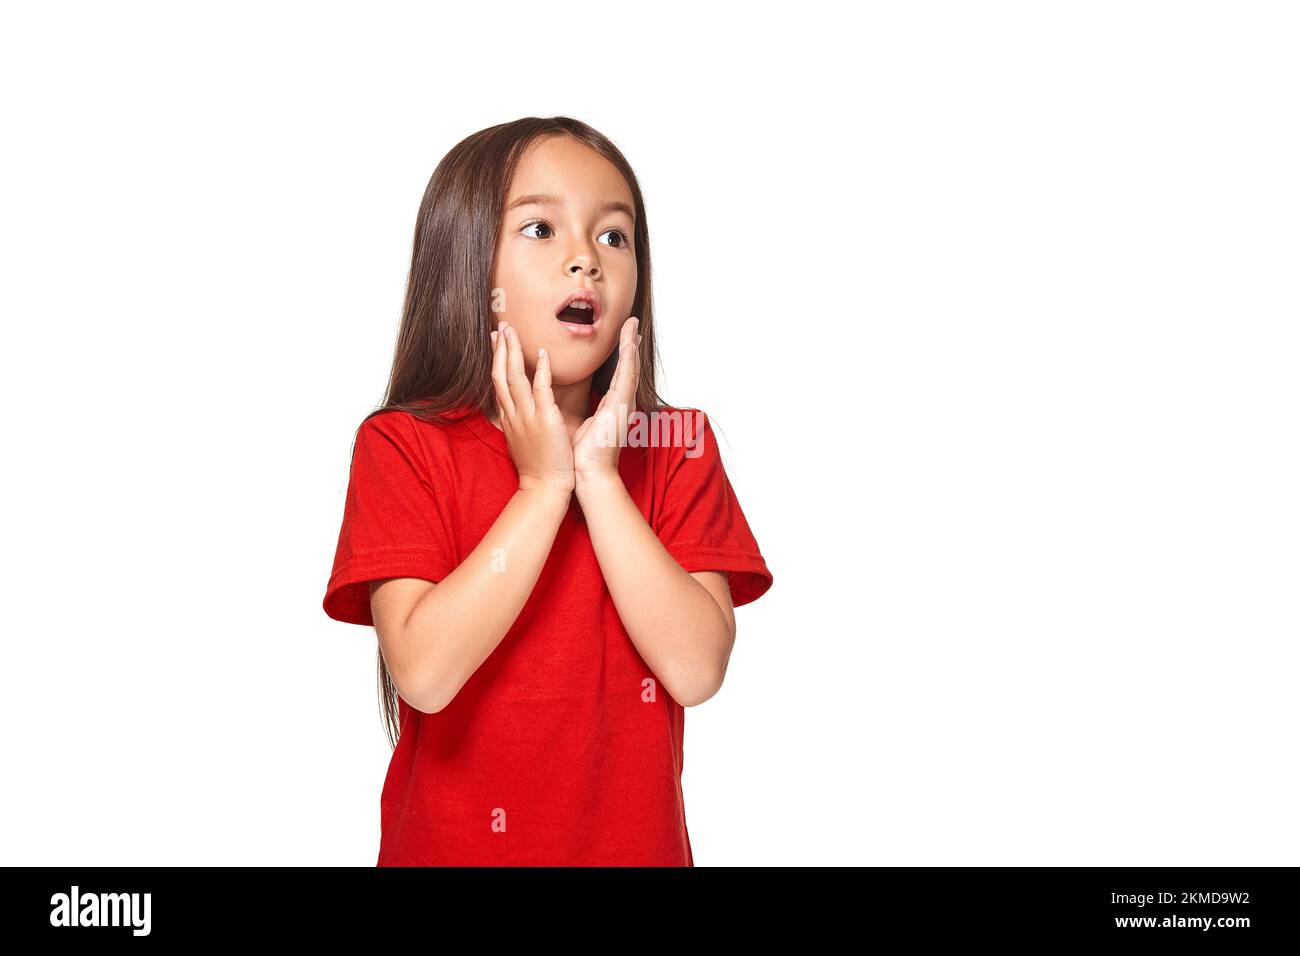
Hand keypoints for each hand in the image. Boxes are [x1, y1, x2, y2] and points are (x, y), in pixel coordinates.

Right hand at [491, 321, 574, 495]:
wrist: (544, 487)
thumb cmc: (538, 467)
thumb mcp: (521, 440)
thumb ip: (519, 422)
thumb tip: (519, 411)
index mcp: (509, 418)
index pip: (498, 383)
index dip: (495, 360)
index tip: (495, 341)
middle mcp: (514, 414)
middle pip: (500, 375)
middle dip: (499, 349)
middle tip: (501, 327)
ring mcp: (528, 416)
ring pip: (514, 378)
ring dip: (512, 352)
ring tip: (513, 331)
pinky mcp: (545, 420)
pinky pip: (541, 389)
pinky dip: (540, 370)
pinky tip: (541, 352)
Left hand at [572, 317, 640, 479]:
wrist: (588, 474)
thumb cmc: (581, 454)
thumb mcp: (580, 424)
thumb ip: (581, 410)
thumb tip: (567, 402)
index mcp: (610, 406)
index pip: (616, 373)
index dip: (619, 354)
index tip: (621, 336)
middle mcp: (620, 403)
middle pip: (627, 366)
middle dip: (629, 343)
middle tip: (631, 321)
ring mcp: (623, 404)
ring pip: (629, 367)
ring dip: (630, 344)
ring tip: (631, 323)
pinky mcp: (620, 407)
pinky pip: (626, 377)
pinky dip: (628, 358)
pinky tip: (630, 342)